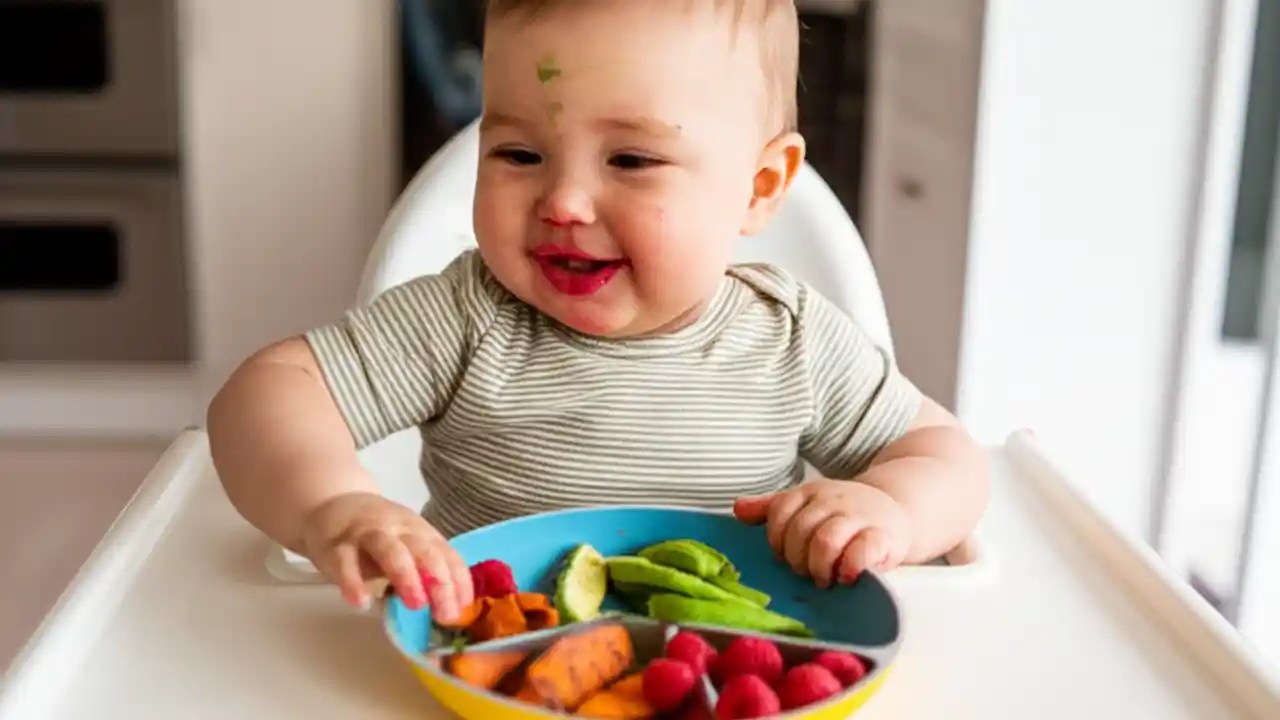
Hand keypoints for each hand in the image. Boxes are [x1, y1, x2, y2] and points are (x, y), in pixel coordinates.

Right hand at [299, 492, 472, 621]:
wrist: (333, 505)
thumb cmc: (378, 536)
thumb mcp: (406, 548)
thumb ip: (421, 574)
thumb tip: (442, 611)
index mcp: (421, 532)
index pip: (447, 555)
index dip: (459, 582)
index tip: (463, 608)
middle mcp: (400, 529)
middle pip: (425, 552)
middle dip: (440, 583)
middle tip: (445, 614)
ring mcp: (368, 534)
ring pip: (391, 550)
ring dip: (407, 576)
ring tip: (415, 604)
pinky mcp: (337, 544)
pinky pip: (346, 562)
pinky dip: (354, 582)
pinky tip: (361, 602)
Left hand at [733, 480, 911, 587]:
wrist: (894, 508)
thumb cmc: (843, 513)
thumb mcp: (807, 504)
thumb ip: (772, 508)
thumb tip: (738, 510)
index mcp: (810, 493)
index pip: (780, 511)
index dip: (777, 540)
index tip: (784, 556)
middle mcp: (833, 501)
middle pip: (801, 530)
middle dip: (797, 559)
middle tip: (806, 572)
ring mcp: (859, 517)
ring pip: (826, 540)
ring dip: (819, 566)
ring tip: (824, 578)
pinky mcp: (883, 536)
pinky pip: (862, 552)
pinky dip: (849, 568)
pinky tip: (846, 576)